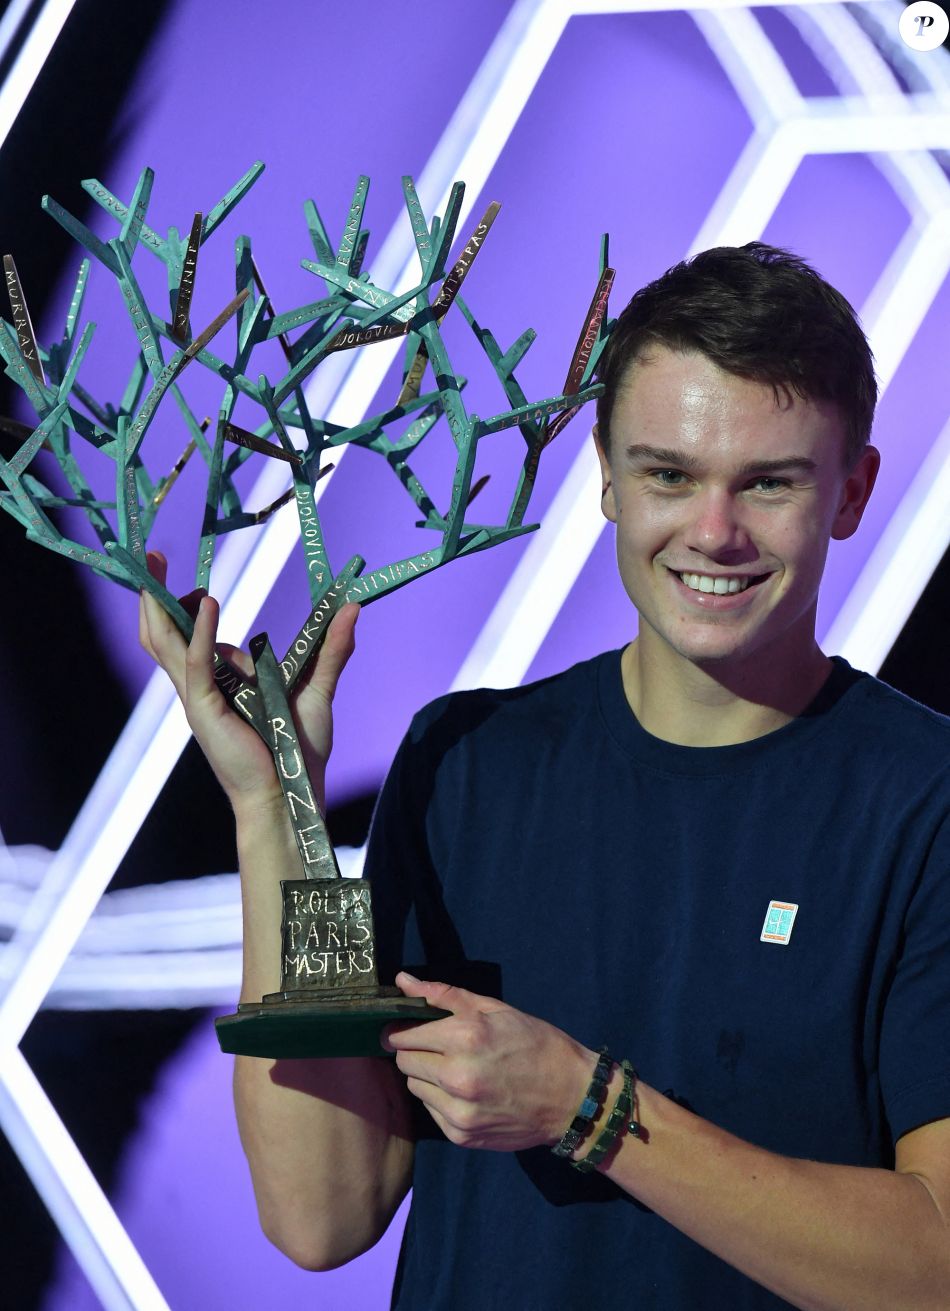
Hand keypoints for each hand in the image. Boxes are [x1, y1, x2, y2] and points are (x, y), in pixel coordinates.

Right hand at [138, 550, 358, 811]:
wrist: (292, 794)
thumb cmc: (300, 751)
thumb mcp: (318, 688)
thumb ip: (332, 648)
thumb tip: (351, 608)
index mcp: (220, 682)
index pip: (192, 636)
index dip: (192, 608)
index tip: (204, 587)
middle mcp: (202, 687)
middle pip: (163, 634)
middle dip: (156, 595)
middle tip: (154, 556)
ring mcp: (199, 698)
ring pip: (163, 644)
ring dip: (158, 605)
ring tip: (158, 566)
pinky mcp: (205, 710)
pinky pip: (195, 665)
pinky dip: (200, 633)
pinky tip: (210, 604)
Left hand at [383, 973, 594, 1151]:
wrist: (572, 1098)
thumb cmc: (535, 1044)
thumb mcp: (495, 1009)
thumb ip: (443, 995)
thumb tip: (401, 982)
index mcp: (465, 1037)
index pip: (402, 1034)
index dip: (402, 1028)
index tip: (409, 1027)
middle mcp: (457, 1076)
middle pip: (403, 1061)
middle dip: (414, 1050)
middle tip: (438, 1047)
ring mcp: (458, 1111)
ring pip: (414, 1087)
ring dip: (426, 1076)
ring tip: (457, 1069)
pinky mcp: (461, 1135)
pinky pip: (430, 1111)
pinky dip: (441, 1099)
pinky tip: (467, 1092)